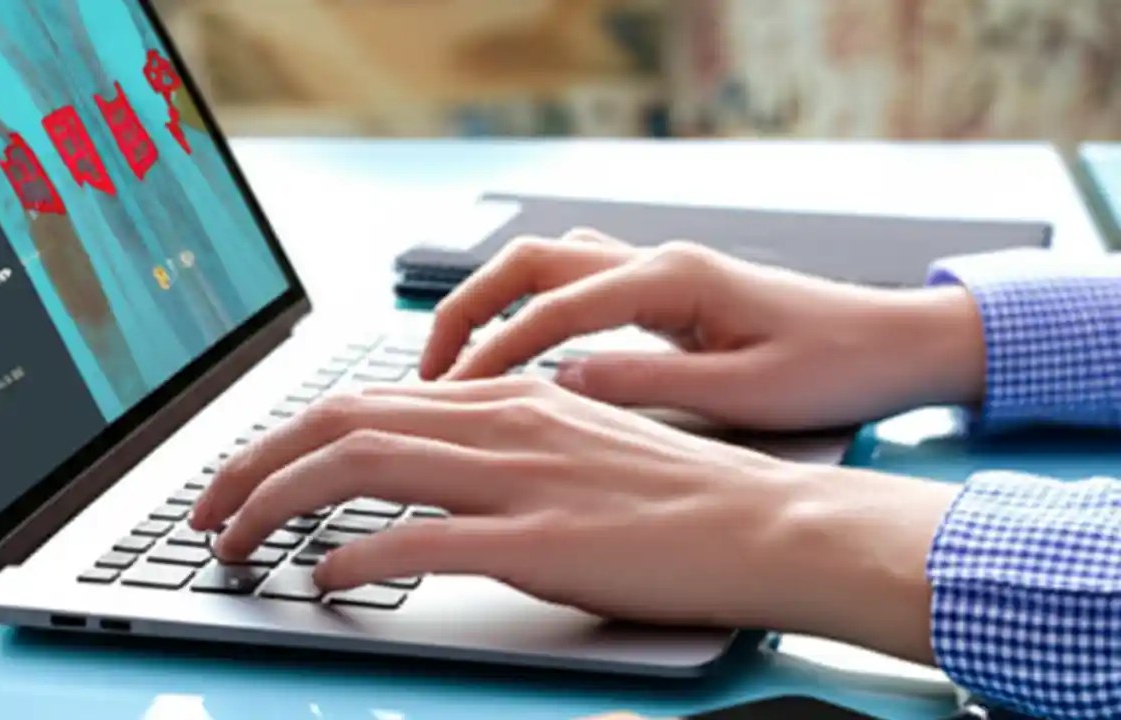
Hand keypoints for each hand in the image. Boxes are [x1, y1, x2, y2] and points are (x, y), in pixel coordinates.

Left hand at [191, 378, 955, 662]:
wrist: (763, 521)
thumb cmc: (672, 490)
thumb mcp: (569, 446)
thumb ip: (492, 446)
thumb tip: (416, 471)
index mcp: (503, 397)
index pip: (358, 400)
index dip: (281, 436)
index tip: (241, 474)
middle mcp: (500, 422)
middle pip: (338, 424)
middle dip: (251, 465)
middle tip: (205, 512)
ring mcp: (519, 479)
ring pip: (361, 470)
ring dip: (279, 504)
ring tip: (235, 544)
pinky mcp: (544, 541)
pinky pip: (424, 543)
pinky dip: (357, 560)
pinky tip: (325, 583)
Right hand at [421, 230, 985, 430]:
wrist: (892, 342)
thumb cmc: (833, 367)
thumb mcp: (744, 392)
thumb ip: (649, 384)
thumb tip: (562, 382)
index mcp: (674, 279)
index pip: (554, 308)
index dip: (493, 353)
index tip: (448, 397)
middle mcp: (657, 260)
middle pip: (530, 263)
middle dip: (467, 311)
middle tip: (428, 372)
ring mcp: (658, 269)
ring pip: (547, 266)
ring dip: (493, 306)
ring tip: (456, 365)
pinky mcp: (665, 291)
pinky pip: (576, 286)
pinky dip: (530, 311)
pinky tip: (519, 354)